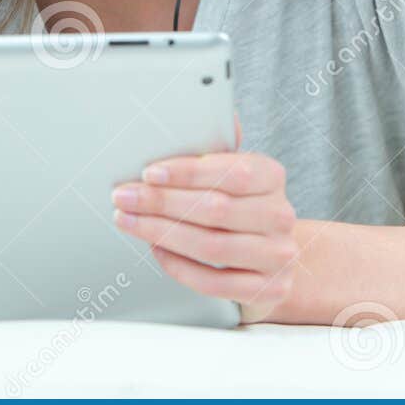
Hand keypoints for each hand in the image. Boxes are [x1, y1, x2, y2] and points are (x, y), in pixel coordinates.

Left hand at [110, 116, 298, 323]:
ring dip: (161, 233)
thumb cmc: (242, 207)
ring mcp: (277, 255)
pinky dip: (179, 266)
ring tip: (130, 221)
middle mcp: (280, 215)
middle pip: (215, 209)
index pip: (233, 171)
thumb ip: (215, 149)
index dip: (187, 172)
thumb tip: (204, 115)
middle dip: (161, 202)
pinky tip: (157, 249)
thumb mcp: (233, 172)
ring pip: (211, 246)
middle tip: (125, 197)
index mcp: (272, 177)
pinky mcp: (268, 289)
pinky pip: (214, 282)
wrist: (276, 256)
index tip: (149, 172)